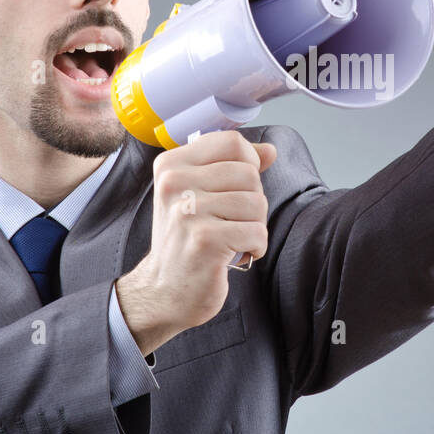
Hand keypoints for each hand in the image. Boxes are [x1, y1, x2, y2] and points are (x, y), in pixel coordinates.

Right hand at [114, 130, 276, 353]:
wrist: (164, 290)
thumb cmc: (185, 240)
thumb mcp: (199, 193)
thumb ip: (233, 166)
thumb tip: (270, 150)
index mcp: (171, 165)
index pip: (232, 142)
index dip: (249, 163)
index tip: (237, 187)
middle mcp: (175, 183)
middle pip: (249, 174)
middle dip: (252, 201)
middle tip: (230, 222)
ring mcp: (188, 211)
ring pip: (257, 203)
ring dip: (254, 226)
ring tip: (231, 238)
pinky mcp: (205, 240)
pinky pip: (257, 232)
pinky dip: (255, 247)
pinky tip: (235, 254)